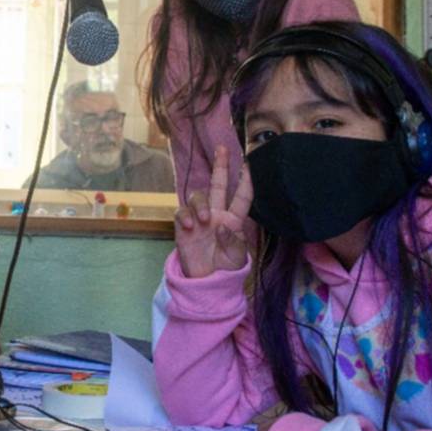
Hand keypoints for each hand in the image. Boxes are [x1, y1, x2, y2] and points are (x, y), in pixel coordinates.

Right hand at [174, 144, 251, 278]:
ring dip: (201, 204)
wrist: (205, 281)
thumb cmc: (225, 268)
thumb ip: (232, 241)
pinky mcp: (183, 225)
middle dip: (220, 166)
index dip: (246, 181)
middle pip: (218, 185)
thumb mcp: (236, 258)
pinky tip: (189, 226)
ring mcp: (199, 218)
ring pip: (198, 196)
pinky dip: (185, 215)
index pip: (242, 197)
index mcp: (234, 219)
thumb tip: (220, 225)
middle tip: (222, 149)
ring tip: (204, 220)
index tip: (249, 165)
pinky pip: (182, 211)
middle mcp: (217, 214)